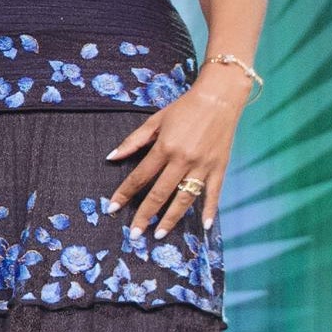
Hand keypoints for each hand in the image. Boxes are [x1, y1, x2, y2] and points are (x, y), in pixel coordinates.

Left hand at [106, 74, 247, 236]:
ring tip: (159, 234)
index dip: (125, 193)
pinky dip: (209, 210)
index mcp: (165, 147)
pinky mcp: (220, 168)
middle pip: (160, 193)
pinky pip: (214, 193)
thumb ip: (133, 141)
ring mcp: (203, 166)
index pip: (140, 176)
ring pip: (184, 198)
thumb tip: (112, 157)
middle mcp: (183, 160)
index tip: (113, 208)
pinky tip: (204, 226)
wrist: (220, 97)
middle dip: (145, 215)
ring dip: (171, 219)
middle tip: (134, 234)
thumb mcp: (155, 120)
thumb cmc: (185, 108)